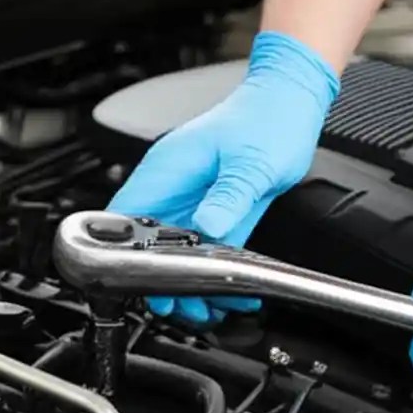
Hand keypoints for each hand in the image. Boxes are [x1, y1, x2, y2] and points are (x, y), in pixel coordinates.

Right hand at [107, 31, 339, 323]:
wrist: (291, 101)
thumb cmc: (268, 117)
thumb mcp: (250, 162)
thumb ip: (228, 198)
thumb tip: (208, 228)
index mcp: (168, 169)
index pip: (124, 215)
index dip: (122, 250)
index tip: (138, 280)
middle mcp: (174, 186)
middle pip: (149, 243)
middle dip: (163, 280)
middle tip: (177, 307)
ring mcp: (196, 200)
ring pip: (179, 253)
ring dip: (191, 284)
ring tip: (207, 311)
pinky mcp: (219, 210)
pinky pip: (209, 250)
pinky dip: (216, 273)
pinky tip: (231, 295)